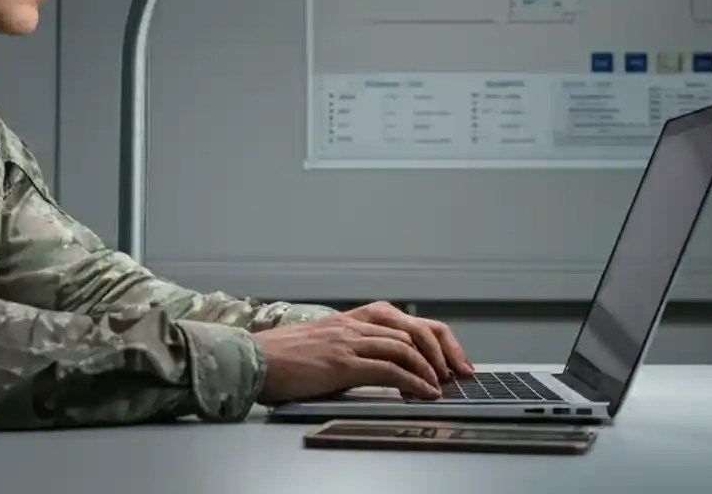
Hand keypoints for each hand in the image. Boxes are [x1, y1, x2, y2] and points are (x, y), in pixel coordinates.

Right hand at [252, 301, 473, 403]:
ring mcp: (348, 341)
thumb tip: (384, 366)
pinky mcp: (341, 362)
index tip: (450, 357)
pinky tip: (423, 393)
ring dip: (430, 369)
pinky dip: (412, 381)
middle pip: (414, 330)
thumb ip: (353, 347)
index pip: (406, 321)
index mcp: (353, 318)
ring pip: (404, 348)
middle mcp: (355, 324)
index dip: (434, 338)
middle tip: (458, 372)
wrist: (253, 359)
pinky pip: (388, 369)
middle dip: (442, 352)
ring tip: (442, 386)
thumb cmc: (284, 356)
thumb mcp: (325, 343)